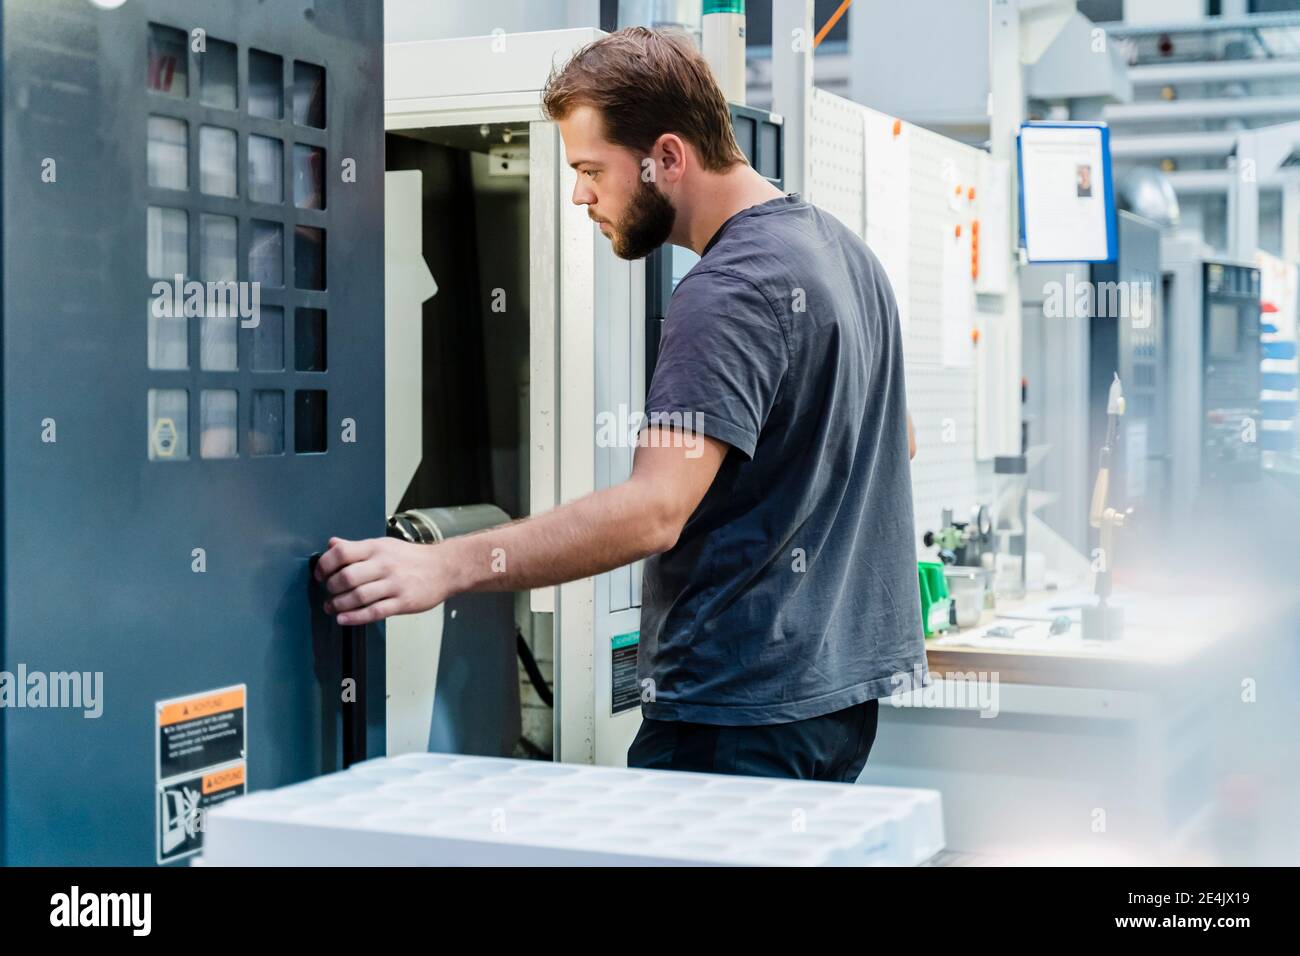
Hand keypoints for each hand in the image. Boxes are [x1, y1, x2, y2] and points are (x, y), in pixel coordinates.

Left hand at [315, 536, 451, 624]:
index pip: (342, 553)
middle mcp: (384, 564)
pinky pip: (374, 612)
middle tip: (328, 592)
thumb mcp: (384, 545)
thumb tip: (331, 544)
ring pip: (358, 597)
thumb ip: (356, 547)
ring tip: (332, 607)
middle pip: (346, 577)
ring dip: (339, 605)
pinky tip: (344, 619)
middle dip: (331, 588)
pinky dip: (355, 617)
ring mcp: (394, 584)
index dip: (324, 565)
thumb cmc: (412, 557)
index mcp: (376, 548)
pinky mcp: (403, 602)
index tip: (320, 575)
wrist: (445, 568)